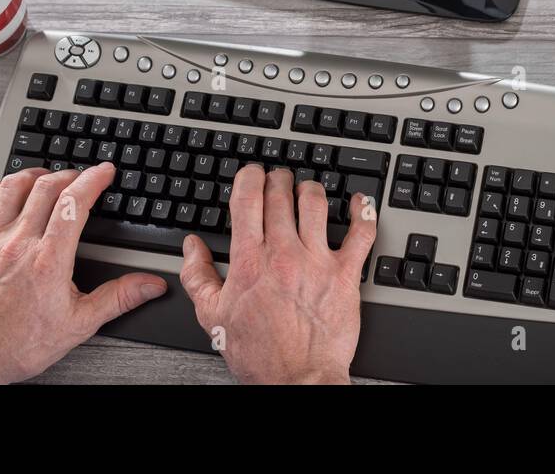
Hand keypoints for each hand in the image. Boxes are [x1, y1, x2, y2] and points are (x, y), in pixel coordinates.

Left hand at [0, 163, 166, 383]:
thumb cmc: (19, 343)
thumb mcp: (79, 324)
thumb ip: (118, 298)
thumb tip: (149, 285)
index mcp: (48, 260)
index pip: (74, 203)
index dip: (93, 180)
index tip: (105, 172)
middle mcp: (19, 244)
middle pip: (45, 187)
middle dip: (69, 174)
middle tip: (82, 177)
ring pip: (11, 188)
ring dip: (33, 174)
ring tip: (48, 177)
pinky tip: (0, 190)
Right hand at [180, 165, 376, 383]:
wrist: (297, 381)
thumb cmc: (260, 354)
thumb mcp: (213, 317)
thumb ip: (197, 276)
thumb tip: (192, 247)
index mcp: (251, 261)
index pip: (249, 198)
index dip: (250, 176)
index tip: (252, 174)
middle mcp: (285, 254)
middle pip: (282, 194)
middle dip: (278, 179)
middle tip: (278, 179)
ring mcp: (318, 262)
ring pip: (316, 203)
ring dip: (310, 188)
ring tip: (307, 190)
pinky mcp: (347, 275)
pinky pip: (362, 233)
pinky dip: (362, 211)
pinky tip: (358, 201)